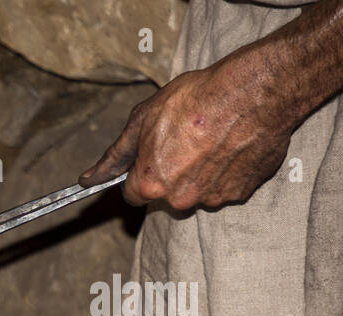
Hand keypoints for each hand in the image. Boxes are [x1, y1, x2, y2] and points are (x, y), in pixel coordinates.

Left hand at [78, 56, 293, 209]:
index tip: (151, 158)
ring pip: (196, 192)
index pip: (133, 194)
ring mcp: (212, 198)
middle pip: (165, 195)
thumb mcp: (143, 118)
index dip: (140, 173)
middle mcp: (179, 199)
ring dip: (199, 174)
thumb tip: (87, 179)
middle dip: (171, 174)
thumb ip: (115, 155)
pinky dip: (226, 172)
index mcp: (150, 183)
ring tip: (212, 141)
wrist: (254, 91)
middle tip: (186, 141)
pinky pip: (225, 188)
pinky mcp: (240, 193)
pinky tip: (231, 146)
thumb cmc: (196, 99)